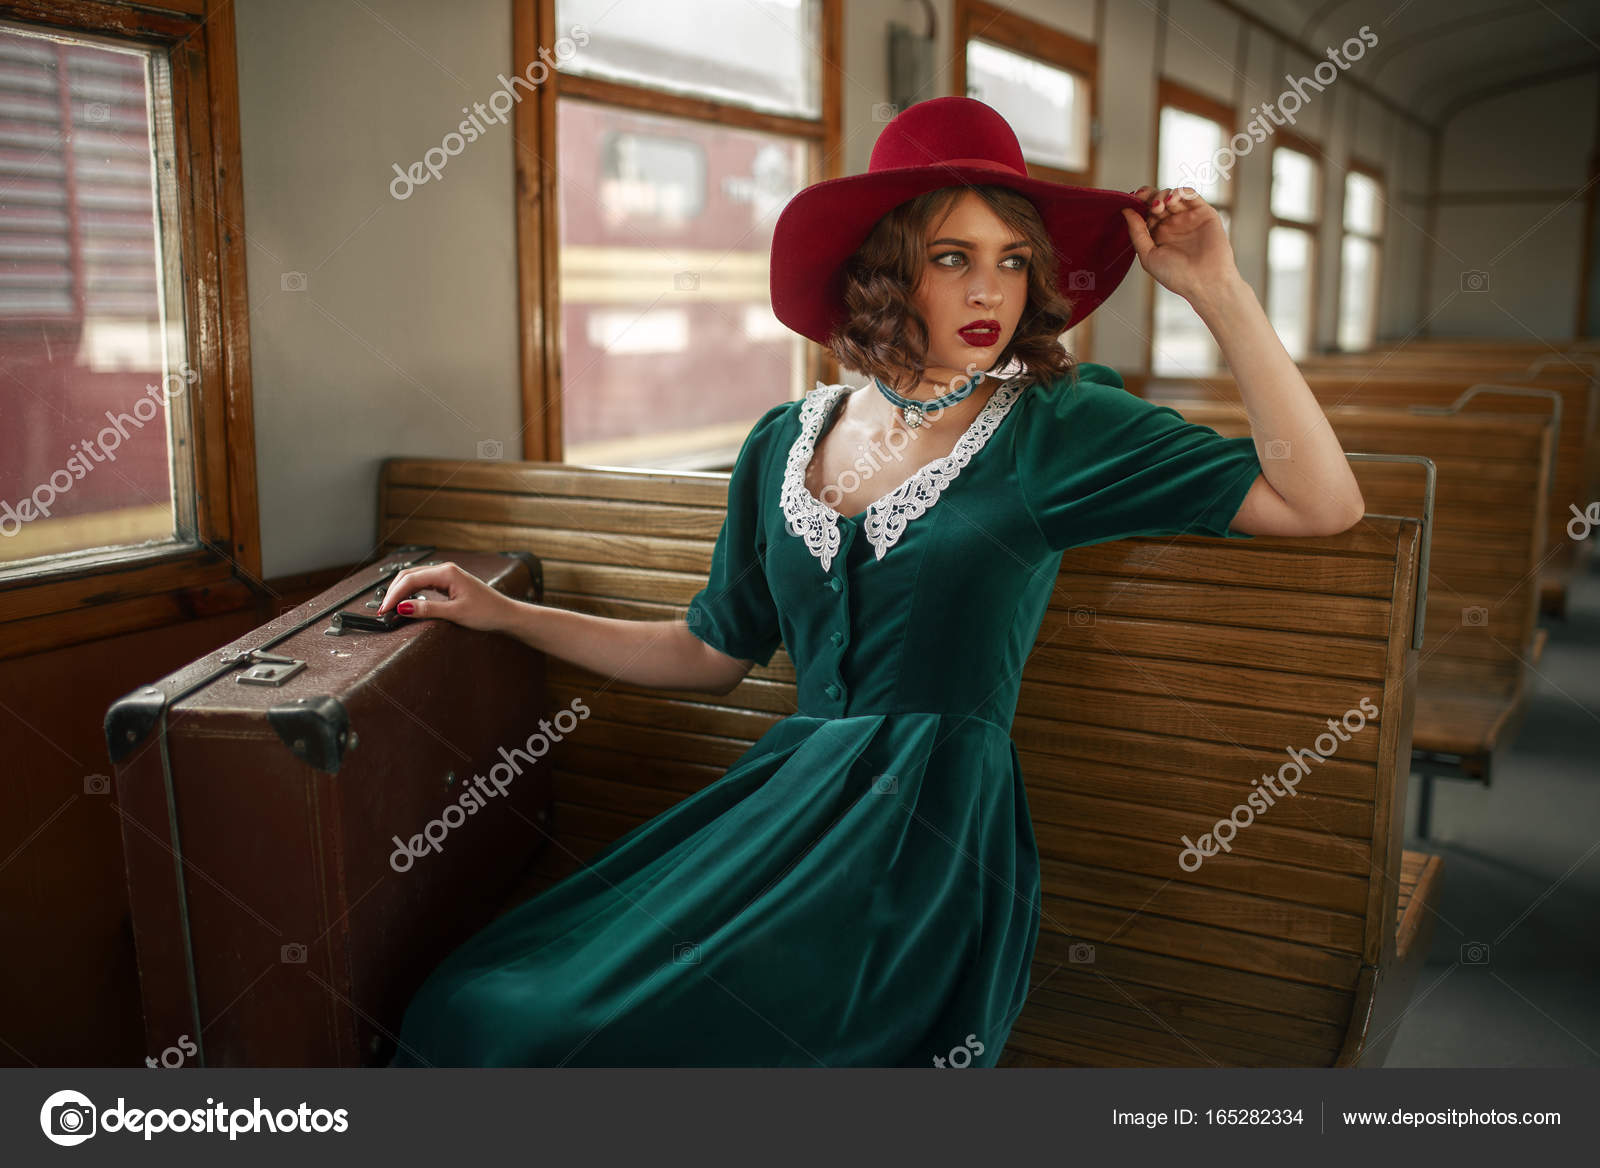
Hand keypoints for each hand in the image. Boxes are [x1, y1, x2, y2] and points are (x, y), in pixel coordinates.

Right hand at [376, 561, 516, 633]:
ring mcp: (447, 576)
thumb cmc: (487, 612)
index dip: (394, 595)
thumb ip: (427, 609)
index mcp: (446, 572)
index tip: (384, 609)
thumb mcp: (455, 613)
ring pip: (415, 579)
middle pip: (409, 576)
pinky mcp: (448, 583)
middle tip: (383, 610)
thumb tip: (402, 607)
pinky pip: (423, 584)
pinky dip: (411, 592)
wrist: (506, 614)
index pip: (410, 580)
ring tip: (390, 607)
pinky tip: (406, 602)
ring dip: (401, 591)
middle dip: (394, 591)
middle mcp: (445, 570)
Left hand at [1121, 186, 1242, 306]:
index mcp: (1158, 234)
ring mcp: (1188, 217)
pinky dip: (1181, 191)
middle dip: (1150, 197)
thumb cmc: (1177, 275)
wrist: (1205, 282)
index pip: (1145, 211)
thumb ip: (1136, 232)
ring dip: (1163, 195)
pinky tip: (1172, 200)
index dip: (1138, 203)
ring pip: (1173, 195)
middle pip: (1157, 199)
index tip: (1132, 199)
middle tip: (1149, 205)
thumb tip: (1126, 210)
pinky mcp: (1204, 213)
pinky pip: (1191, 195)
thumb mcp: (1148, 255)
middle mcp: (1173, 224)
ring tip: (1160, 206)